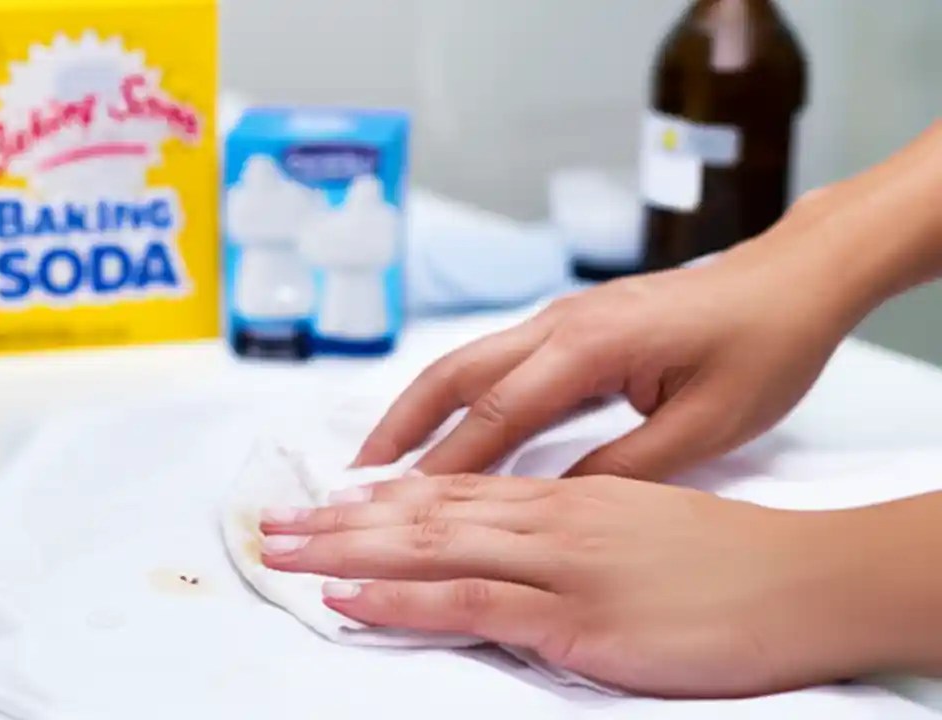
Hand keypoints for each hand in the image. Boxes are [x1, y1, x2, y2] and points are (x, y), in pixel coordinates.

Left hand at [259, 474, 877, 697]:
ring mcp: (555, 560)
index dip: (381, 498)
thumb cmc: (731, 563)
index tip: (327, 503)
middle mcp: (545, 516)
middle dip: (340, 518)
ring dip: (346, 548)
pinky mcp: (573, 612)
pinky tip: (350, 595)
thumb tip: (522, 541)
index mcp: (561, 496)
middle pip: (421, 510)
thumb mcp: (638, 529)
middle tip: (275, 525)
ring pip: (428, 544)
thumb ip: (573, 532)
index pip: (452, 492)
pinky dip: (400, 596)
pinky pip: (468, 600)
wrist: (806, 579)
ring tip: (284, 551)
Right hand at [353, 227, 867, 479]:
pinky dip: (458, 399)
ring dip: (419, 409)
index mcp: (590, 346)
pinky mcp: (573, 324)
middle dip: (400, 427)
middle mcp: (560, 323)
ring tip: (381, 458)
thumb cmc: (762, 347)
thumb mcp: (706, 426)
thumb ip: (623, 467)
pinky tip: (449, 429)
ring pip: (468, 363)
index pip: (495, 416)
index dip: (443, 466)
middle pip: (455, 375)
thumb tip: (552, 502)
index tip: (398, 508)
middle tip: (355, 477)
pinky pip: (498, 362)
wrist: (792, 279)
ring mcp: (562, 318)